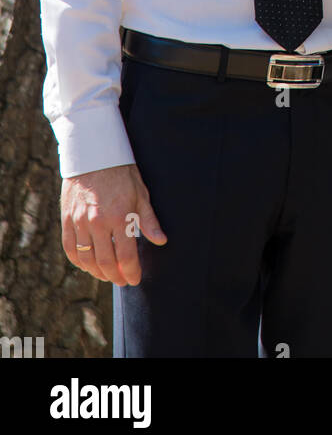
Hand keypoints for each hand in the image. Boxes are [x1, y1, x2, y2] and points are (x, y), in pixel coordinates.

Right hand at [61, 163, 166, 285]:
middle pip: (105, 262)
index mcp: (119, 217)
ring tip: (107, 275)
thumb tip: (161, 240)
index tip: (135, 279)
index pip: (126, 256)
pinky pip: (70, 248)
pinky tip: (87, 264)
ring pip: (86, 259)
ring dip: (97, 272)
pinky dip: (78, 261)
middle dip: (115, 276)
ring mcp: (80, 222)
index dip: (131, 272)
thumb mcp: (141, 193)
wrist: (94, 153)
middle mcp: (98, 223)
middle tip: (122, 281)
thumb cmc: (121, 172)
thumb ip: (149, 220)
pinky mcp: (67, 219)